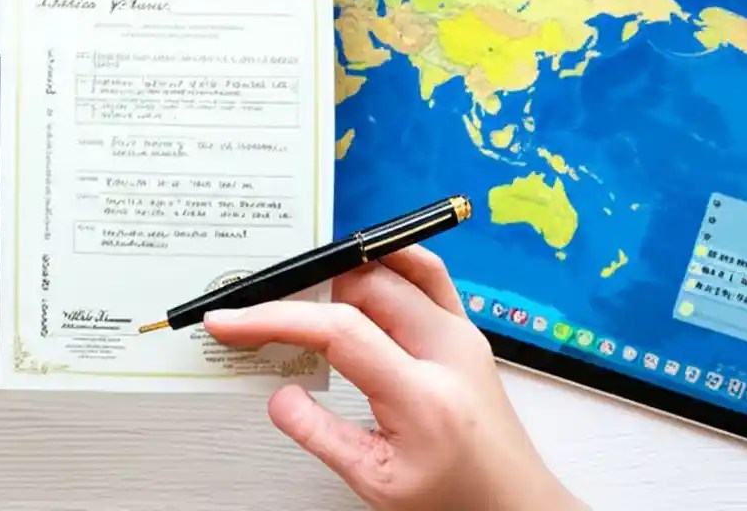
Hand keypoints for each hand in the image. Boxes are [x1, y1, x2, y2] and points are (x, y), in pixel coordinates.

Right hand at [204, 245, 584, 510]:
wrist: (513, 502)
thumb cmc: (454, 496)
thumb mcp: (375, 482)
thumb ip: (320, 436)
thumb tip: (278, 395)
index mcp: (423, 396)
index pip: (339, 329)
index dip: (277, 317)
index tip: (234, 320)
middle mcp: (449, 351)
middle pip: (363, 286)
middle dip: (301, 290)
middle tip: (260, 308)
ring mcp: (461, 333)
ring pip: (395, 266)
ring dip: (341, 271)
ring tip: (300, 289)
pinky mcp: (464, 328)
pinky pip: (425, 271)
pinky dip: (384, 260)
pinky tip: (354, 268)